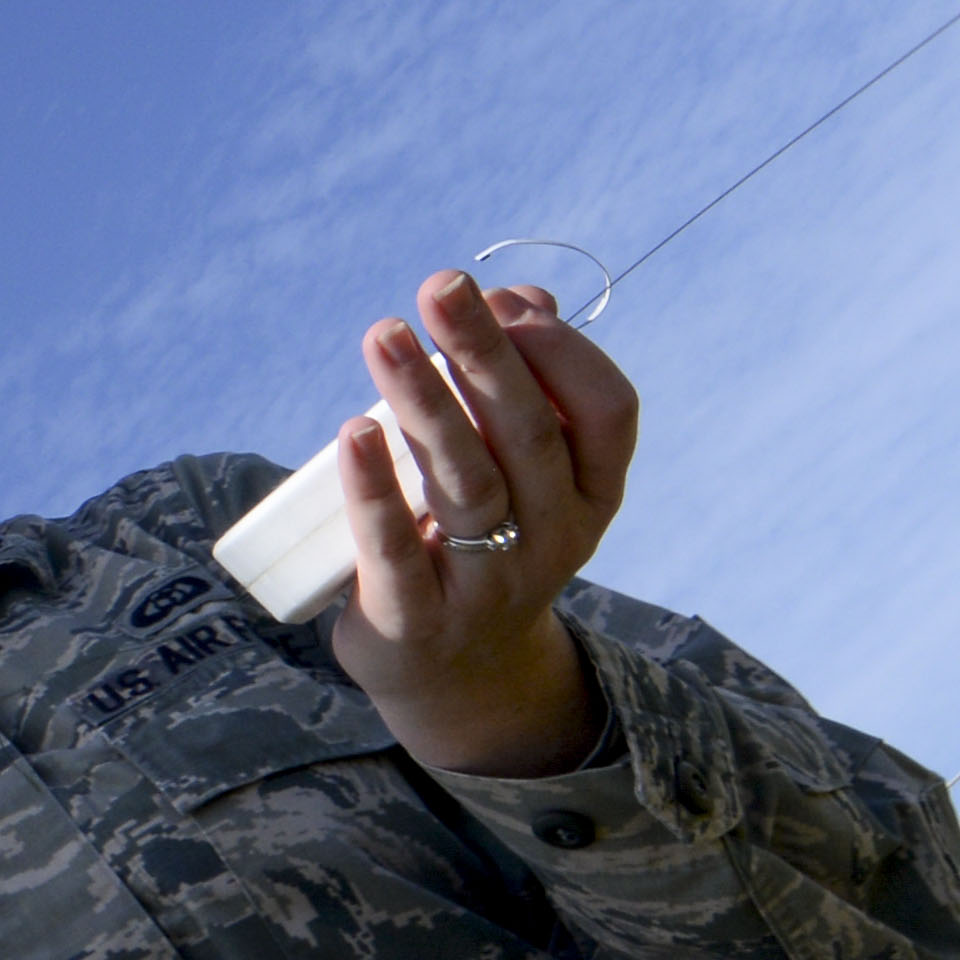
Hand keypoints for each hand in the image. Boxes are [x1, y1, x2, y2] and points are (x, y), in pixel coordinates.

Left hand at [326, 271, 636, 777]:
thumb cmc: (485, 540)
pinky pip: (393, 546)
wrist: (454, 675)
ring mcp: (487, 583)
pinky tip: (350, 433)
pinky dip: (372, 488)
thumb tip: (522, 297)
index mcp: (592, 494)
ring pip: (463, 481)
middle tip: (440, 285)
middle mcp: (553, 537)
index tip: (504, 301)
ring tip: (385, 335)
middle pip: (527, 432)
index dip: (561, 350)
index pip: (608, 411)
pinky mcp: (415, 618)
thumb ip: (525, 383)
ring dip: (423, 400)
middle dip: (484, 352)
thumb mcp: (522, 472)